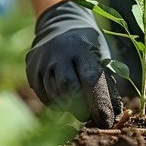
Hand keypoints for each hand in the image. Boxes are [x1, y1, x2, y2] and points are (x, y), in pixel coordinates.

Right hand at [25, 0, 122, 127]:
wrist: (60, 24)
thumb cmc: (88, 45)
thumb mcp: (100, 54)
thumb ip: (106, 80)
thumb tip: (115, 112)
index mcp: (82, 47)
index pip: (90, 79)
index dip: (99, 103)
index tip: (107, 121)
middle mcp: (59, 52)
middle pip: (68, 89)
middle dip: (82, 108)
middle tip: (90, 117)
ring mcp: (42, 60)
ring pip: (54, 94)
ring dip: (69, 106)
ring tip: (78, 106)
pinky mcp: (31, 67)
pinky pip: (43, 94)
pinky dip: (55, 102)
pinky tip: (63, 98)